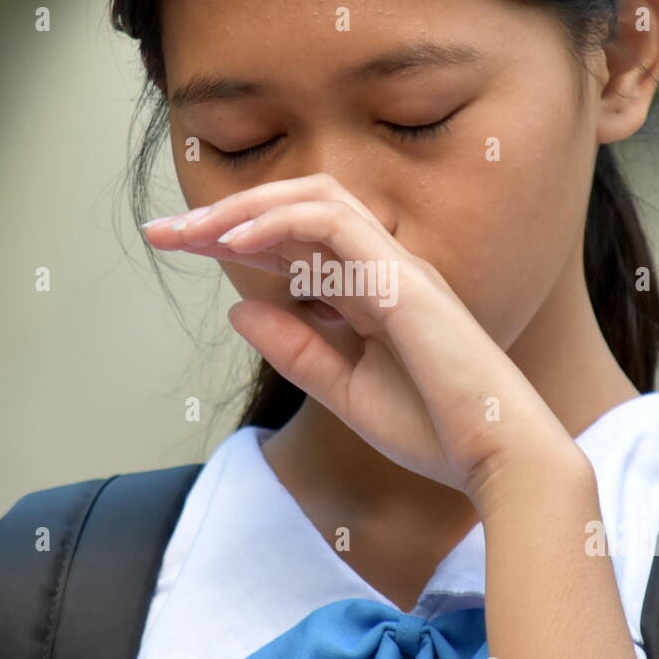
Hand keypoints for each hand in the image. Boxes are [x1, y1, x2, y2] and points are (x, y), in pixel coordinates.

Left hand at [142, 173, 586, 507]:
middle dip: (224, 212)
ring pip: (315, 198)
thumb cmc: (436, 430)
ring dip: (244, 208)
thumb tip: (238, 307)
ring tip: (189, 231)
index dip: (232, 236)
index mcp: (374, 291)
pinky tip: (231, 243)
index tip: (179, 246)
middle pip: (297, 208)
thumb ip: (295, 348)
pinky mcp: (403, 279)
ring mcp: (398, 266)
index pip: (294, 242)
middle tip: (161, 231)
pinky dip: (278, 225)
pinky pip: (333, 226)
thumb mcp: (345, 391)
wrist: (497, 460)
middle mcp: (385, 267)